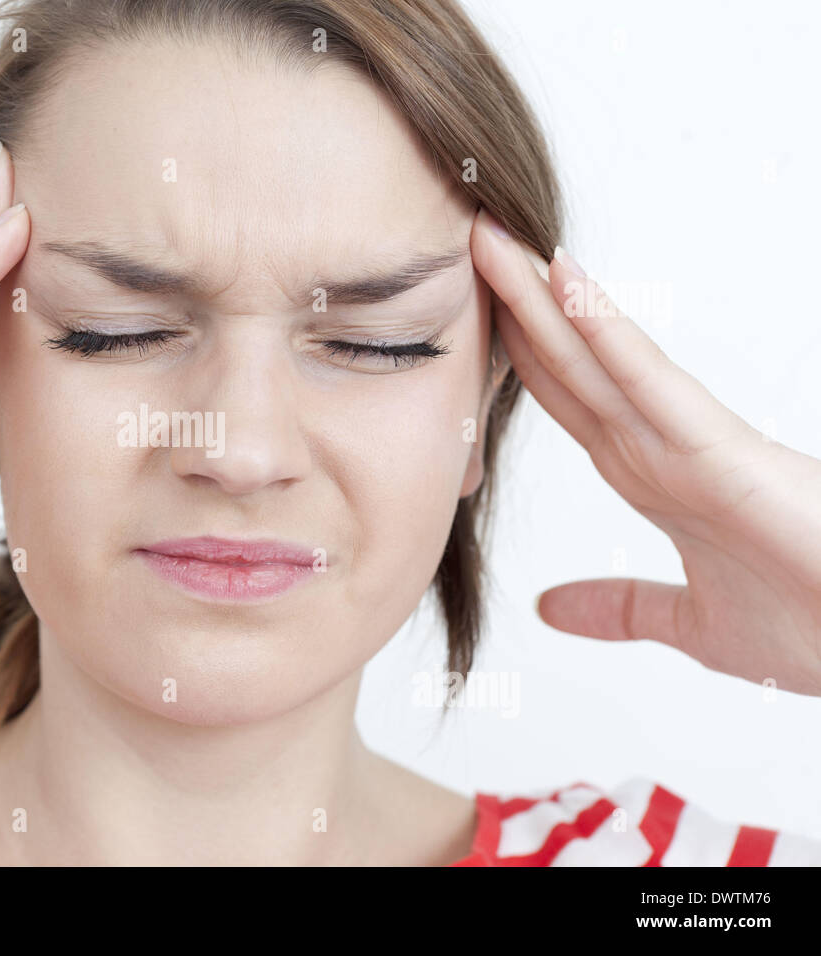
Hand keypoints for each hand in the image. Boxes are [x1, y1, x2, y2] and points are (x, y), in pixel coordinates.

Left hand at [470, 207, 820, 696]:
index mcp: (650, 478)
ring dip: (540, 299)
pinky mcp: (725, 453)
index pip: (564, 400)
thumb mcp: (688, 623)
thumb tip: (547, 606)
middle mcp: (660, 449)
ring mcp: (690, 445)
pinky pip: (653, 383)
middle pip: (567, 365)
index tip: (462, 313)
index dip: (511, 355)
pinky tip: (567, 288)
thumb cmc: (816, 629)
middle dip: (510, 306)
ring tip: (489, 238)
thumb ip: (619, 607)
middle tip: (461, 240)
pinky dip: (608, 336)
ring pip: (597, 358)